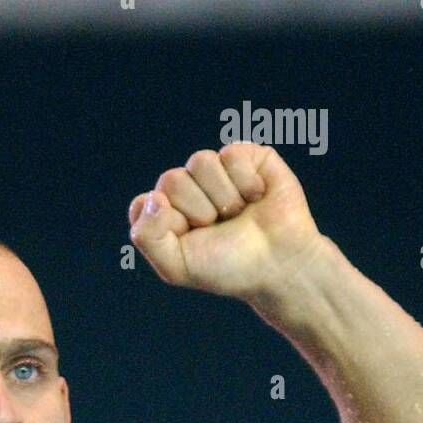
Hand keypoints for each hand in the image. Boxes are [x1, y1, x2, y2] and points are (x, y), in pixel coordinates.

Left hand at [128, 143, 324, 300]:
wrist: (278, 263)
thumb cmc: (228, 267)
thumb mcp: (178, 267)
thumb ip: (147, 237)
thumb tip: (153, 196)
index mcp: (166, 215)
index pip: (145, 204)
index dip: (166, 223)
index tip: (188, 240)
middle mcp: (187, 189)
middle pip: (172, 180)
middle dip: (198, 211)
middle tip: (219, 228)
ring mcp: (215, 171)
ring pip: (201, 162)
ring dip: (223, 198)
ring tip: (238, 213)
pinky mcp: (244, 157)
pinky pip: (231, 155)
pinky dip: (246, 182)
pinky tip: (256, 197)